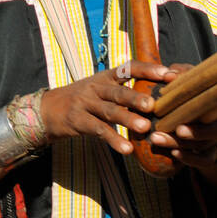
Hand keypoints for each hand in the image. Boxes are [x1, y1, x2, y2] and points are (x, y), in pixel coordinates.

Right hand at [39, 60, 174, 155]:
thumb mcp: (102, 88)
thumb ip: (126, 90)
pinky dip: (114, 140)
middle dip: (136, 98)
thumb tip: (161, 95)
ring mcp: (86, 104)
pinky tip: (127, 149)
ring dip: (127, 119)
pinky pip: (99, 131)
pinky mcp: (78, 121)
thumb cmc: (85, 99)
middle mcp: (96, 87)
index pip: (129, 68)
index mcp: (106, 77)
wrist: (48, 110)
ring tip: (145, 127)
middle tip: (153, 104)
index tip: (169, 74)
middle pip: (118, 92)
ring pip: (109, 111)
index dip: (148, 69)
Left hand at [146, 63, 216, 194]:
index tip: (180, 111)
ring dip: (176, 144)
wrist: (216, 129)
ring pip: (200, 147)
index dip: (197, 107)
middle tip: (160, 131)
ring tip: (155, 140)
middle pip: (208, 132)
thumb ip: (184, 76)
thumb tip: (169, 74)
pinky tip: (172, 153)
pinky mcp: (212, 157)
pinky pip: (203, 161)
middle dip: (187, 132)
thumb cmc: (200, 103)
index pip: (214, 107)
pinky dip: (188, 158)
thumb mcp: (196, 86)